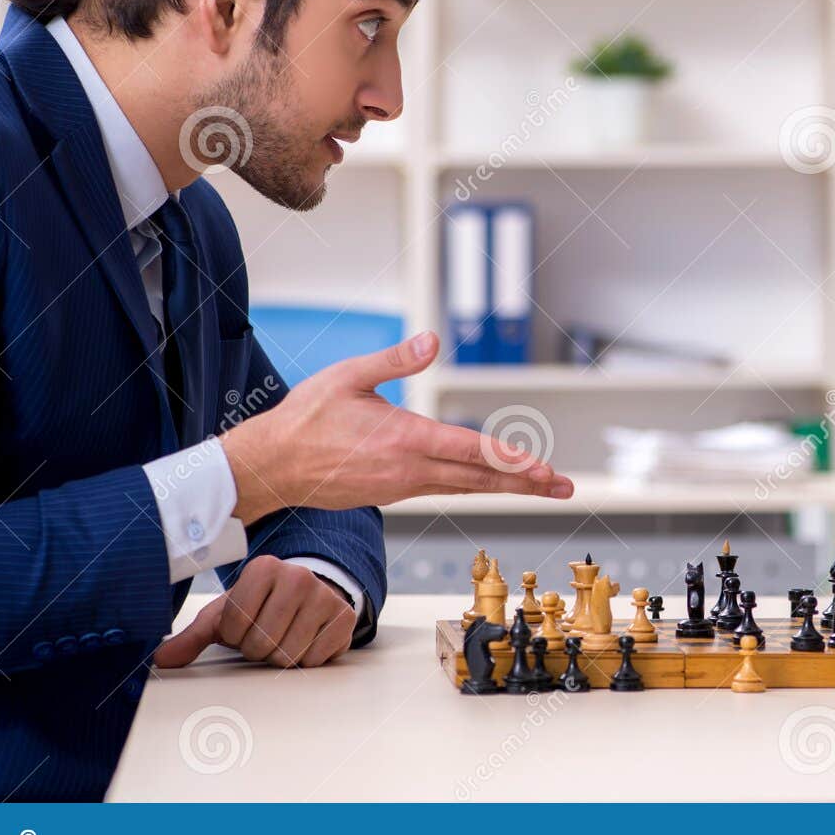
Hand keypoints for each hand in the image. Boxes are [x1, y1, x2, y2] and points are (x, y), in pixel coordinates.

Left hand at [153, 556, 354, 668]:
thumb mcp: (225, 615)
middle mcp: (298, 576)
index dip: (234, 636)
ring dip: (279, 657)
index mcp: (264, 567)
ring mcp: (325, 597)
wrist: (309, 598)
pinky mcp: (344, 619)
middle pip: (261, 643)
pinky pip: (313, 661)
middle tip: (265, 634)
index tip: (244, 624)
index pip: (234, 625)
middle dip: (257, 649)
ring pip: (287, 655)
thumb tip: (160, 661)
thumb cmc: (260, 607)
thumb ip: (193, 636)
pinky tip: (305, 641)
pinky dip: (305, 660)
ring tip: (284, 637)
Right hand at [221, 330, 573, 524]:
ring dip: (506, 487)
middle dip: (525, 483)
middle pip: (479, 478)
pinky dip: (475, 486)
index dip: (510, 460)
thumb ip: (394, 360)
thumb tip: (432, 340)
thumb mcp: (347, 376)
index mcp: (403, 439)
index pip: (469, 451)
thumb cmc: (305, 418)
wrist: (270, 468)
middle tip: (564, 486)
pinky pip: (445, 489)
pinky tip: (491, 482)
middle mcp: (409, 469)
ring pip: (466, 487)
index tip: (542, 468)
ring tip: (542, 487)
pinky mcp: (394, 493)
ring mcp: (402, 486)